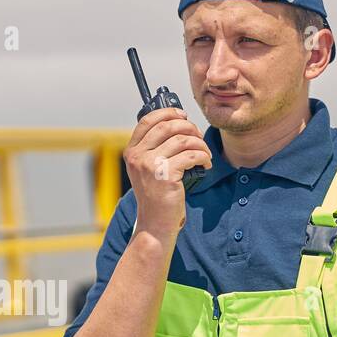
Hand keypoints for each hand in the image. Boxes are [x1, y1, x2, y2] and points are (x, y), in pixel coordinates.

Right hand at [122, 107, 212, 242]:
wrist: (155, 223)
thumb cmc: (155, 196)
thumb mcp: (146, 170)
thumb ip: (154, 149)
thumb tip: (178, 124)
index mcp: (132, 152)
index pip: (147, 120)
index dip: (167, 112)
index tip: (183, 115)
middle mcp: (138, 156)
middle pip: (168, 126)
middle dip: (189, 127)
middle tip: (198, 137)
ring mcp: (150, 166)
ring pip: (182, 139)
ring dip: (200, 143)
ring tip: (205, 153)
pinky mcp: (165, 175)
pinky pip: (191, 155)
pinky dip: (203, 157)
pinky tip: (205, 164)